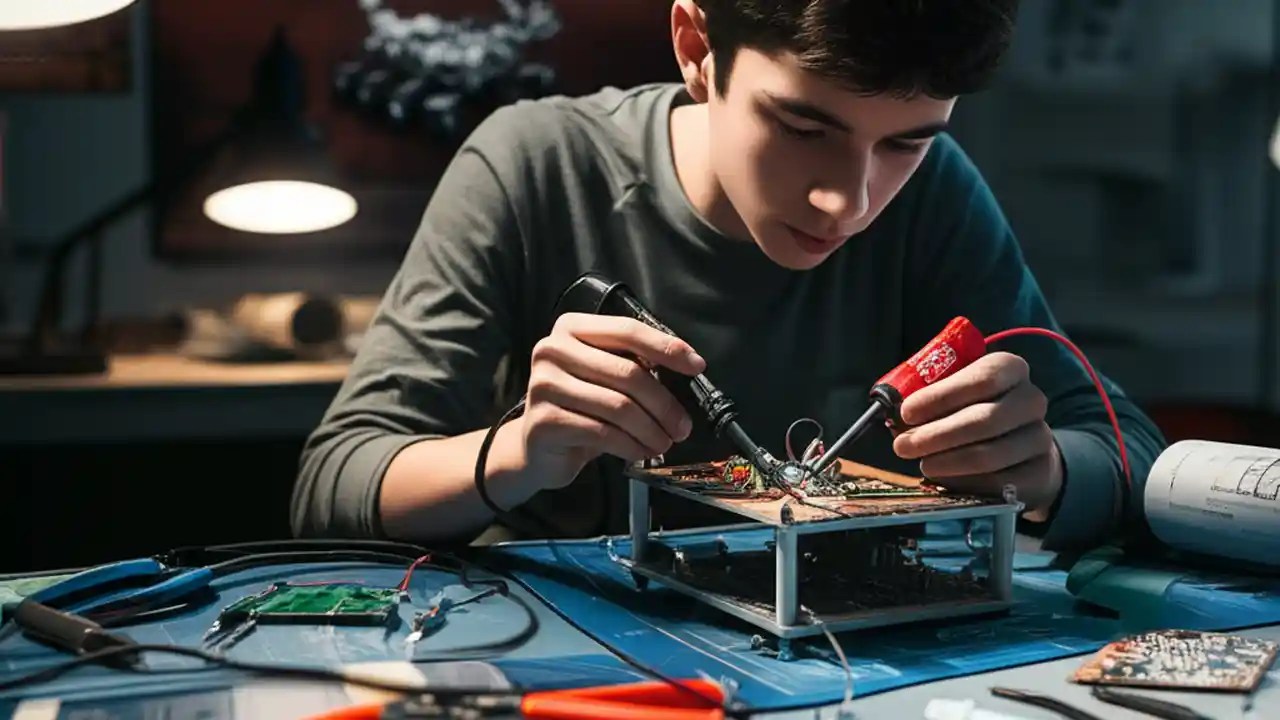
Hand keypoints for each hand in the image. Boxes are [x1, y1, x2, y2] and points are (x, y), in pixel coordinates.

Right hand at [520, 312, 705, 488]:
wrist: (538, 447)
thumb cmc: (580, 407)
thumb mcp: (605, 377)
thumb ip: (634, 363)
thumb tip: (687, 367)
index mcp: (572, 328)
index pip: (628, 331)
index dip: (667, 348)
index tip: (696, 366)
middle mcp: (552, 350)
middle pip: (627, 373)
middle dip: (664, 403)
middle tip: (682, 426)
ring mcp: (544, 385)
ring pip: (619, 407)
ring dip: (651, 429)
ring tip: (664, 442)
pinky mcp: (544, 421)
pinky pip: (603, 433)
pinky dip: (631, 446)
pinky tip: (641, 452)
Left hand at [891, 352, 1063, 516]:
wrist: (1022, 445)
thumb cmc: (974, 409)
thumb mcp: (954, 393)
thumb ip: (929, 398)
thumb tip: (895, 419)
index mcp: (1010, 369)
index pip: (981, 379)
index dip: (941, 396)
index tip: (906, 412)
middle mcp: (1031, 400)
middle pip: (984, 420)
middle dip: (936, 435)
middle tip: (902, 446)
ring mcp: (1040, 438)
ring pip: (989, 455)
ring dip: (947, 462)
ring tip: (923, 465)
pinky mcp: (1039, 473)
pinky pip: (998, 484)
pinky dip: (965, 484)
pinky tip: (945, 481)